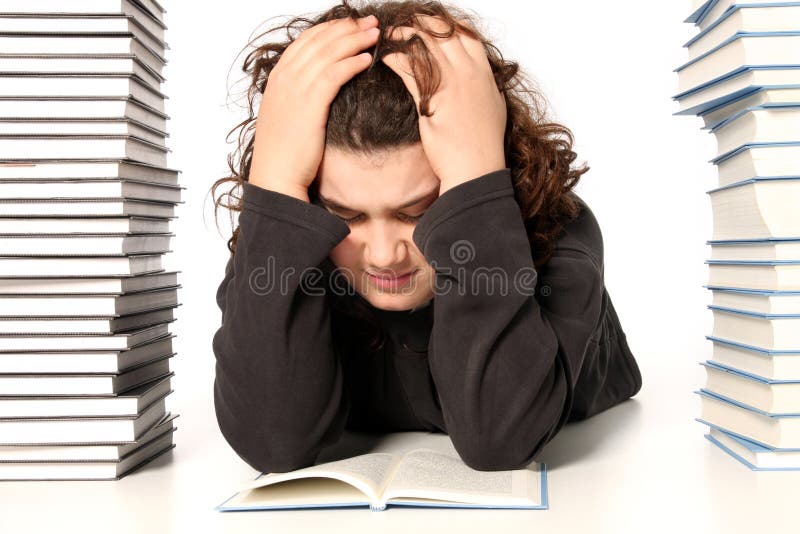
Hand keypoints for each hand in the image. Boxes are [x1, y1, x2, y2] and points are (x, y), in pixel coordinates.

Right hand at [248, 15, 380, 200]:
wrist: (276, 176)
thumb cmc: (284, 152)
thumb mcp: (286, 115)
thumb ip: (299, 96)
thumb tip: (318, 90)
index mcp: (278, 78)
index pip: (307, 41)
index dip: (331, 29)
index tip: (351, 24)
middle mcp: (285, 77)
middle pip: (320, 41)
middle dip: (348, 28)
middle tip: (370, 22)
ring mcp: (296, 88)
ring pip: (330, 52)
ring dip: (355, 39)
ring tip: (376, 34)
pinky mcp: (310, 102)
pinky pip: (335, 73)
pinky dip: (352, 62)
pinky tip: (367, 58)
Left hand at [380, 16, 506, 193]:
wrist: (476, 169)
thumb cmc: (483, 144)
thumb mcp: (493, 108)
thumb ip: (485, 88)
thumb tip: (483, 80)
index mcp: (484, 74)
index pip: (466, 34)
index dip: (447, 24)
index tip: (432, 22)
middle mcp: (468, 74)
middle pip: (442, 33)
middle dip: (420, 23)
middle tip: (405, 23)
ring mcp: (450, 85)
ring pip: (423, 47)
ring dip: (403, 36)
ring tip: (390, 34)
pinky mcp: (431, 100)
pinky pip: (409, 71)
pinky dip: (396, 60)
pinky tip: (387, 58)